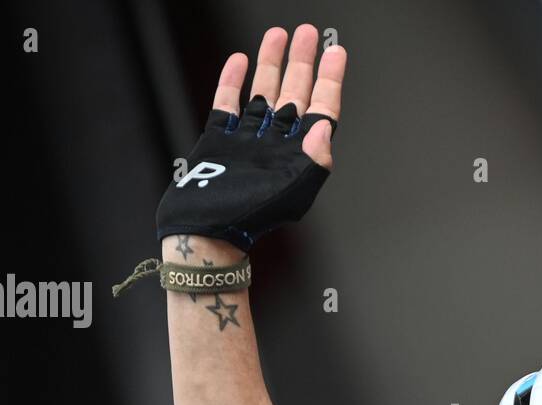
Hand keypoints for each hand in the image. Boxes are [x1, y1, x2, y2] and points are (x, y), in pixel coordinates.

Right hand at [155, 24, 346, 251]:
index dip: (329, 80)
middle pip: (294, 95)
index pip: (321, 110)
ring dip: (271, 64)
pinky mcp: (219, 143)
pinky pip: (228, 106)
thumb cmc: (250, 219)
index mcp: (297, 156)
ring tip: (277, 35)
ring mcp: (247, 142)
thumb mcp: (293, 191)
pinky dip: (234, 83)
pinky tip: (240, 61)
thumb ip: (314, 159)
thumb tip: (326, 126)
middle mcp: (275, 145)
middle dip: (302, 63)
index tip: (335, 53)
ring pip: (263, 94)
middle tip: (307, 33)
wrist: (205, 234)